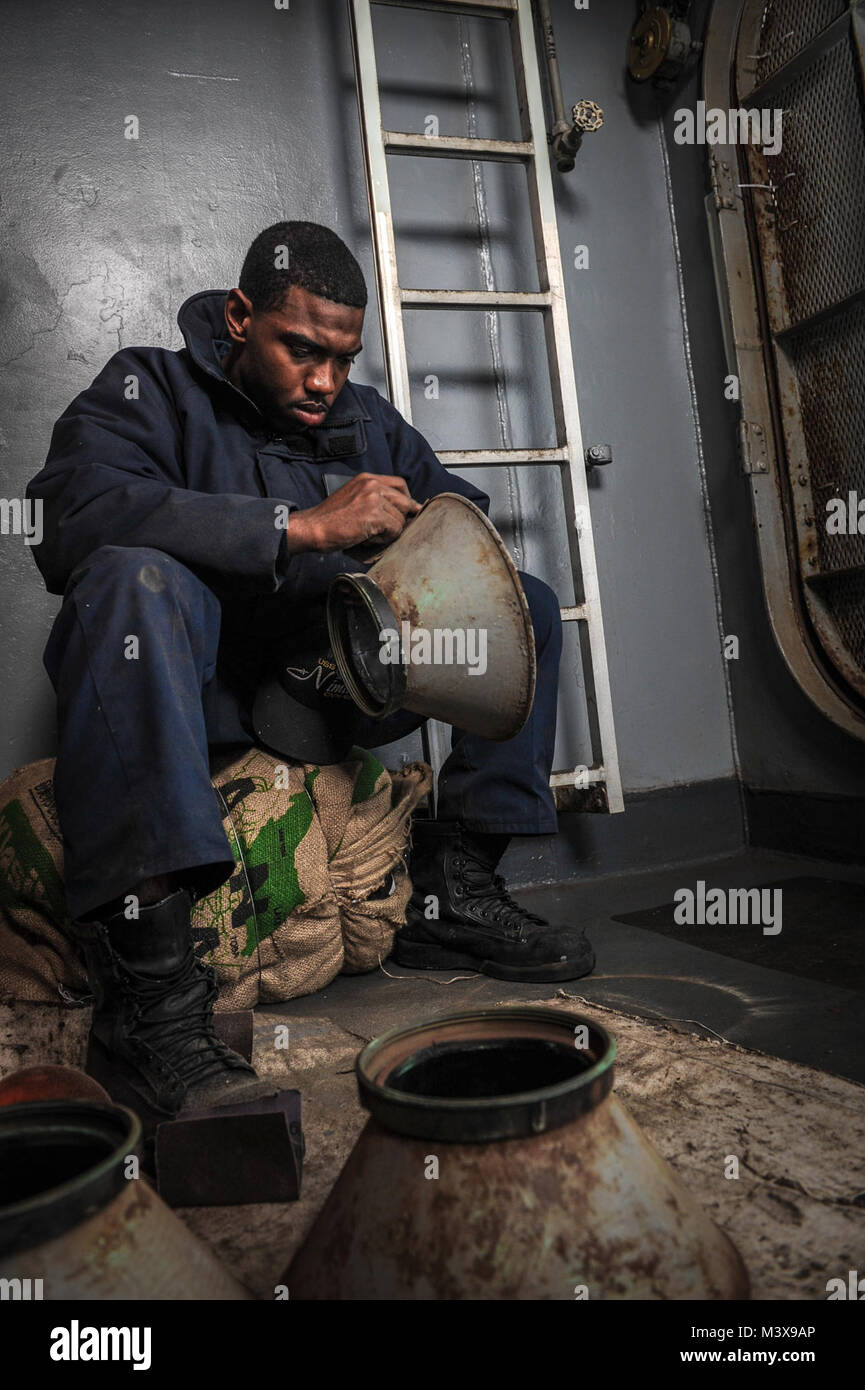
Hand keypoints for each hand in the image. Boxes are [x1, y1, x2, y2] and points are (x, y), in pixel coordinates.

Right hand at [284, 473, 421, 553]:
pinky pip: (395, 529)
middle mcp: (372, 485)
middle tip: (391, 530)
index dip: (407, 499)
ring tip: (371, 536)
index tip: (408, 511)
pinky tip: (369, 539)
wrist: (313, 528)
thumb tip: (400, 510)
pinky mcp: (375, 515)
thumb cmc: (330, 519)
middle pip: (405, 501)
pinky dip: (385, 539)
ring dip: (390, 532)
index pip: (400, 484)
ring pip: (401, 519)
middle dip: (402, 517)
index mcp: (367, 479)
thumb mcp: (353, 497)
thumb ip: (374, 498)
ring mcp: (374, 499)